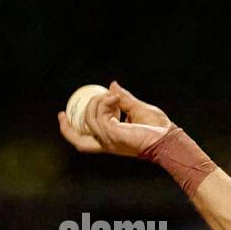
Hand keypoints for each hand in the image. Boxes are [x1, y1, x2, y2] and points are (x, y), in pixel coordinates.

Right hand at [57, 80, 172, 157]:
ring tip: (111, 96)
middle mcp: (108, 143)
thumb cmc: (158, 128)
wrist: (168, 138)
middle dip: (66, 128)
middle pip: (78, 141)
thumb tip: (112, 86)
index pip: (86, 139)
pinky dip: (103, 103)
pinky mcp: (112, 135)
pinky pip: (98, 116)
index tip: (64, 114)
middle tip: (62, 112)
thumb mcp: (138, 109)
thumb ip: (124, 98)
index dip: (72, 129)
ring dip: (95, 103)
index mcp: (111, 139)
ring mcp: (109, 140)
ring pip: (88, 120)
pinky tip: (114, 97)